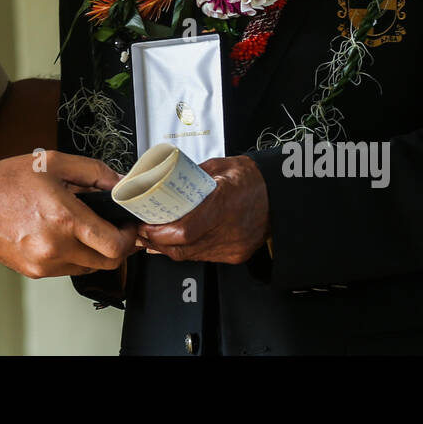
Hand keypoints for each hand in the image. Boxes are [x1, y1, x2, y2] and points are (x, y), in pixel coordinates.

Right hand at [0, 151, 137, 278]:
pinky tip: (61, 234)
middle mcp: (55, 247)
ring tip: (81, 226)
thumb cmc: (5, 180)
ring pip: (90, 267)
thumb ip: (95, 172)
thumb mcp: (53, 162)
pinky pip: (68, 269)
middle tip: (113, 226)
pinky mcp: (34, 272)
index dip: (129, 235)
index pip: (116, 245)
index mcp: (63, 218)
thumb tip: (122, 185)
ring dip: (95, 251)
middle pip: (109, 262)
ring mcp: (44, 264)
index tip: (128, 224)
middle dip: (117, 245)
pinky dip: (74, 255)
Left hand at [136, 155, 268, 263]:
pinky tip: (177, 241)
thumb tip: (164, 181)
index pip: (184, 231)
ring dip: (169, 248)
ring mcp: (233, 246)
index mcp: (223, 204)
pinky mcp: (236, 255)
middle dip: (157, 242)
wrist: (279, 194)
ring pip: (190, 255)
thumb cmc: (252, 179)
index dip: (159, 233)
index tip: (145, 225)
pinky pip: (204, 257)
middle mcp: (229, 230)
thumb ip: (191, 176)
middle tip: (143, 230)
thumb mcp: (220, 167)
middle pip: (182, 248)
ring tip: (155, 235)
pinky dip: (187, 249)